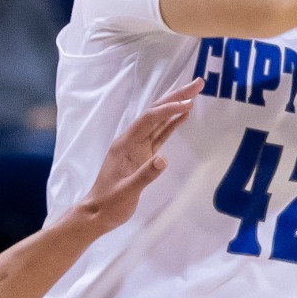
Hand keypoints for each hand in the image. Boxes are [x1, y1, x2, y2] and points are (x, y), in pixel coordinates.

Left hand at [69, 79, 198, 233]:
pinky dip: (172, 123)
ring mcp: (138, 146)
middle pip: (155, 113)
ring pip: (159, 121)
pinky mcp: (144, 155)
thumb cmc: (110, 203)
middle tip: (197, 84)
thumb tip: (165, 159)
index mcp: (125, 144)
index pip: (149, 120)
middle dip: (175, 97)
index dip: (168, 110)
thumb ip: (145, 175)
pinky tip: (184, 114)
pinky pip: (160, 134)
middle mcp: (132, 140)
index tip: (188, 103)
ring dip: (176, 106)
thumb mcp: (127, 191)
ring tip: (195, 93)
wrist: (98, 213)